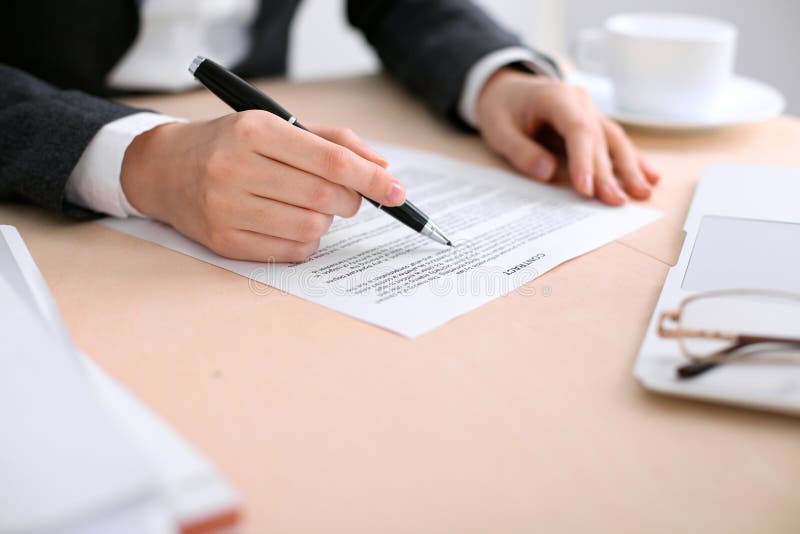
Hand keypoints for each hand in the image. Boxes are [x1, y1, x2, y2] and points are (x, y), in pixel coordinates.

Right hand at [120, 111, 404, 261]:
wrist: (165, 169)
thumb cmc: (231, 145)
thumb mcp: (275, 126)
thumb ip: (332, 142)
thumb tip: (382, 169)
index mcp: (254, 131)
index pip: (330, 160)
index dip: (371, 179)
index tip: (397, 191)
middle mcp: (235, 168)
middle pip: (324, 198)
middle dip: (350, 201)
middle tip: (347, 197)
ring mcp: (226, 208)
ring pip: (311, 228)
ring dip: (326, 222)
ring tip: (311, 207)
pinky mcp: (223, 241)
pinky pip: (290, 252)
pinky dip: (307, 241)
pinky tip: (293, 224)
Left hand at [476, 67, 659, 204]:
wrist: (506, 89)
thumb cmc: (502, 109)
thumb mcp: (498, 129)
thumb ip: (521, 151)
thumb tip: (547, 172)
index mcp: (556, 96)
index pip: (577, 130)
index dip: (584, 161)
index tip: (586, 189)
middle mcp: (580, 101)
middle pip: (598, 140)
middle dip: (608, 174)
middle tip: (616, 202)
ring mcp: (590, 111)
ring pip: (613, 140)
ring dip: (629, 168)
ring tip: (643, 193)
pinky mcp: (593, 123)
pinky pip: (615, 142)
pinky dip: (633, 160)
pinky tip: (650, 176)